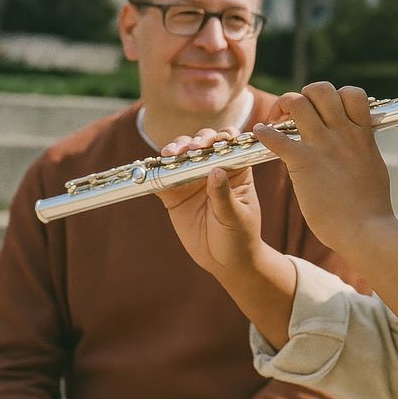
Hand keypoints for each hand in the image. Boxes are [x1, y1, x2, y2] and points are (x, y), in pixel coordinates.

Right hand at [156, 128, 263, 278]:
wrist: (225, 262)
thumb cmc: (240, 236)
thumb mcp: (235, 216)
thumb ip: (224, 195)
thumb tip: (216, 171)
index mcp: (236, 170)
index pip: (231, 145)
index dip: (224, 137)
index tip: (218, 140)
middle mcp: (213, 168)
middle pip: (204, 144)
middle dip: (197, 140)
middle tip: (193, 147)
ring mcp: (192, 179)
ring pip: (182, 155)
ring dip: (177, 148)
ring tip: (174, 153)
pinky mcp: (174, 193)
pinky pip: (163, 177)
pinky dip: (158, 170)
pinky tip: (157, 166)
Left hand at [254, 82, 393, 251]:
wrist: (366, 230)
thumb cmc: (371, 206)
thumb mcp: (374, 165)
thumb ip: (364, 148)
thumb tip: (361, 141)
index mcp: (361, 134)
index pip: (351, 93)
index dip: (336, 96)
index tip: (326, 112)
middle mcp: (342, 133)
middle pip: (320, 89)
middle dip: (305, 96)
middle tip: (296, 114)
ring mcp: (323, 146)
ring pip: (296, 103)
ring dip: (283, 109)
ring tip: (277, 121)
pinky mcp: (304, 163)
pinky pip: (276, 137)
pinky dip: (264, 133)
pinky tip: (261, 134)